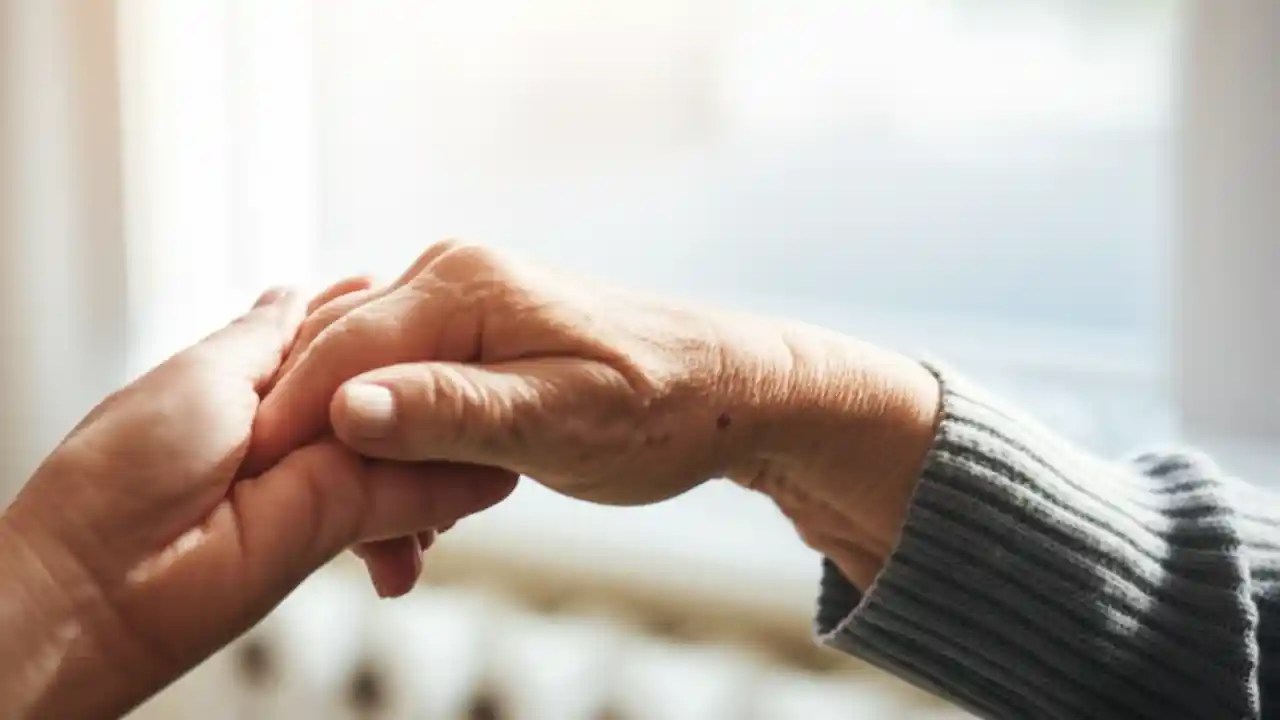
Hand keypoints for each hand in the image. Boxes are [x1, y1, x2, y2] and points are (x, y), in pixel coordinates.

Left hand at [0, 285, 515, 718]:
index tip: (435, 304)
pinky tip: (490, 476)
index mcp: (255, 382)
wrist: (101, 585)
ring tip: (481, 432)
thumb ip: (268, 336)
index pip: (341, 342)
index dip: (387, 324)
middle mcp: (295, 430)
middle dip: (426, 381)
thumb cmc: (123, 471)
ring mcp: (322, 479)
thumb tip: (299, 290)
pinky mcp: (341, 527)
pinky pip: (407, 498)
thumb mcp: (201, 373)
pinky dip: (450, 488)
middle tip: (471, 367)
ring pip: (406, 443)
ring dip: (443, 437)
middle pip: (385, 391)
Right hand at [250, 242, 939, 588]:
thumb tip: (345, 406)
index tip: (267, 508)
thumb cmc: (662, 408)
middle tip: (371, 558)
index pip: (335, 353)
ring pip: (366, 390)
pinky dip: (402, 459)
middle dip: (334, 465)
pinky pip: (405, 397)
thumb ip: (450, 412)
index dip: (292, 431)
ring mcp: (458, 308)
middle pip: (339, 371)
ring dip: (369, 472)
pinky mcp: (472, 341)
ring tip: (403, 558)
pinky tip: (425, 520)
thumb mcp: (559, 422)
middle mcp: (448, 279)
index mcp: (461, 283)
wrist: (729, 394)